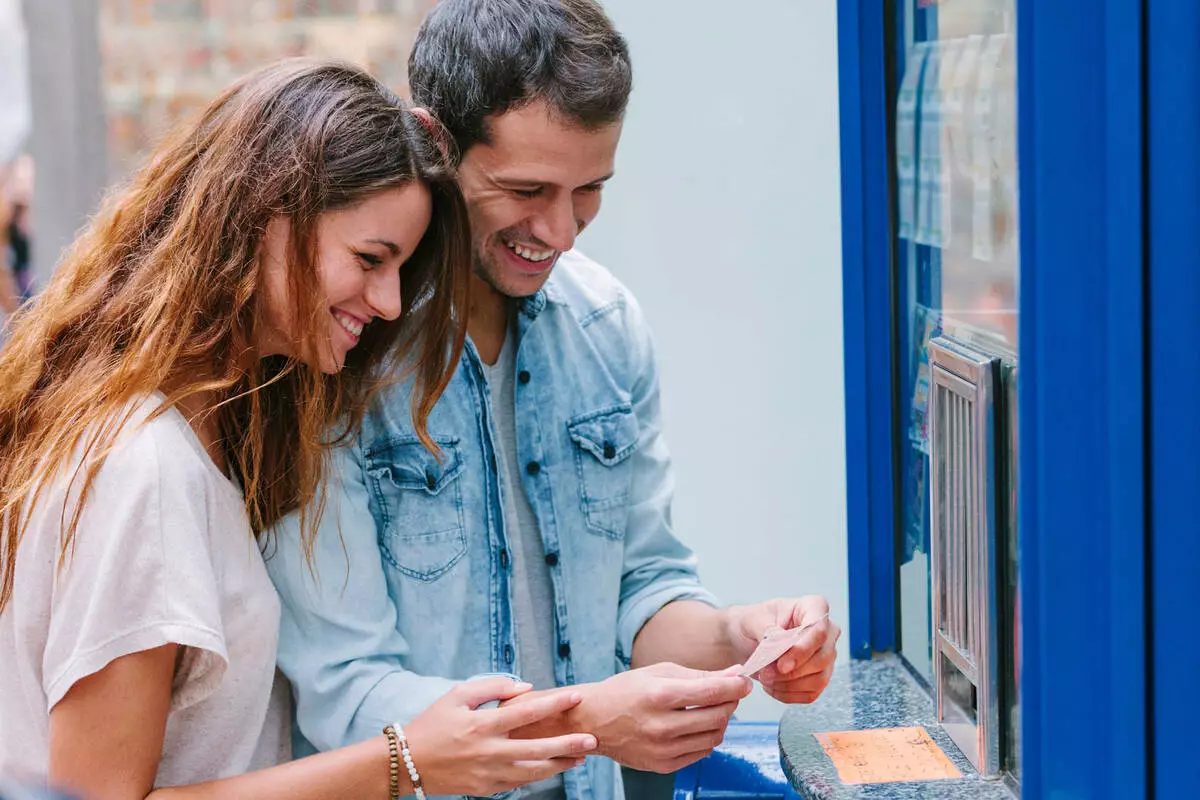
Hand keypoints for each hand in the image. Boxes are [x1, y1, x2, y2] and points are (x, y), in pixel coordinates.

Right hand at [406, 677, 598, 796]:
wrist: (406, 763)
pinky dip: (538, 776)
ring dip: (559, 764)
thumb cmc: (433, 723)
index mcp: (481, 724)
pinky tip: (553, 768)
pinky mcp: (485, 789)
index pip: (526, 712)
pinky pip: (519, 783)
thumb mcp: (457, 695)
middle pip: (537, 748)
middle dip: (568, 744)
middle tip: (592, 738)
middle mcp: (487, 751)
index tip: (576, 696)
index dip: (553, 704)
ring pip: (533, 772)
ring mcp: (487, 774)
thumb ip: (492, 687)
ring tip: (581, 757)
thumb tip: (526, 688)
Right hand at [571, 663, 752, 773]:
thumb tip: (734, 674)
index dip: (736, 686)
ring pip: (713, 737)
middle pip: (717, 716)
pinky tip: (696, 726)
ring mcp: (662, 749)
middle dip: (731, 702)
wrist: (593, 720)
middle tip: (729, 693)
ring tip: (711, 709)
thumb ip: (699, 675)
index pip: (712, 692)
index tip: (745, 681)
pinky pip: (701, 753)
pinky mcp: (663, 765)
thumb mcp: (659, 672)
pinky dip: (706, 738)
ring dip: (720, 721)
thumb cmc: (625, 691)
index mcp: (660, 696)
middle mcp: (661, 726)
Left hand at [725, 596, 840, 703]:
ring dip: (789, 685)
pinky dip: (789, 695)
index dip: (802, 650)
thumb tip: (782, 647)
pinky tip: (772, 687)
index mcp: (812, 607)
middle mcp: (826, 631)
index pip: (819, 629)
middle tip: (766, 674)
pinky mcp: (818, 676)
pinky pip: (812, 693)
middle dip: (793, 671)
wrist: (744, 639)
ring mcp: (825, 655)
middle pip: (823, 657)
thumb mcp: (753, 620)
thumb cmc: (751, 623)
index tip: (781, 664)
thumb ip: (769, 633)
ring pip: (819, 679)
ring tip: (766, 679)